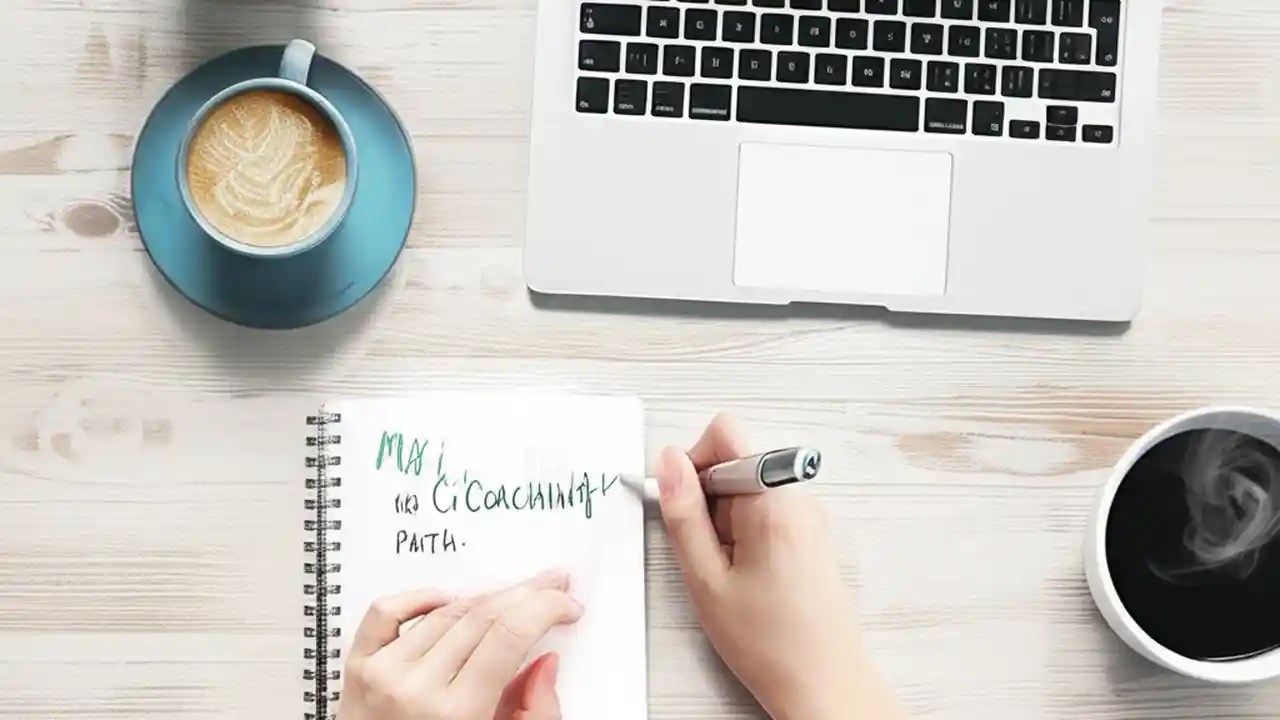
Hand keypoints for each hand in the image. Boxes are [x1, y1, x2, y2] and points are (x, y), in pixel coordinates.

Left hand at [337, 571, 582, 719]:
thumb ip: (535, 714)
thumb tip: (546, 664)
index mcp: (457, 715)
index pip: (510, 635)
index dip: (545, 608)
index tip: (564, 605)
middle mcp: (416, 690)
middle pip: (483, 615)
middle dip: (527, 594)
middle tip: (550, 587)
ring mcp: (384, 674)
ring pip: (444, 610)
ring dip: (484, 598)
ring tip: (506, 601)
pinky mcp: (359, 667)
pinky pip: (387, 612)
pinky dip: (419, 597)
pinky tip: (444, 599)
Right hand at [656, 415, 904, 719]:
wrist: (823, 684)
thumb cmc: (771, 644)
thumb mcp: (706, 580)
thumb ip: (683, 514)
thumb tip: (667, 462)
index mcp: (773, 503)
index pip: (725, 434)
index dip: (693, 462)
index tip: (682, 502)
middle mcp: (797, 499)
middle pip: (733, 461)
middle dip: (706, 499)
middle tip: (706, 552)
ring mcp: (806, 515)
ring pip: (743, 490)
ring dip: (723, 522)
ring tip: (728, 571)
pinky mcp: (807, 532)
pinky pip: (761, 510)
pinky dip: (741, 534)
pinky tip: (744, 574)